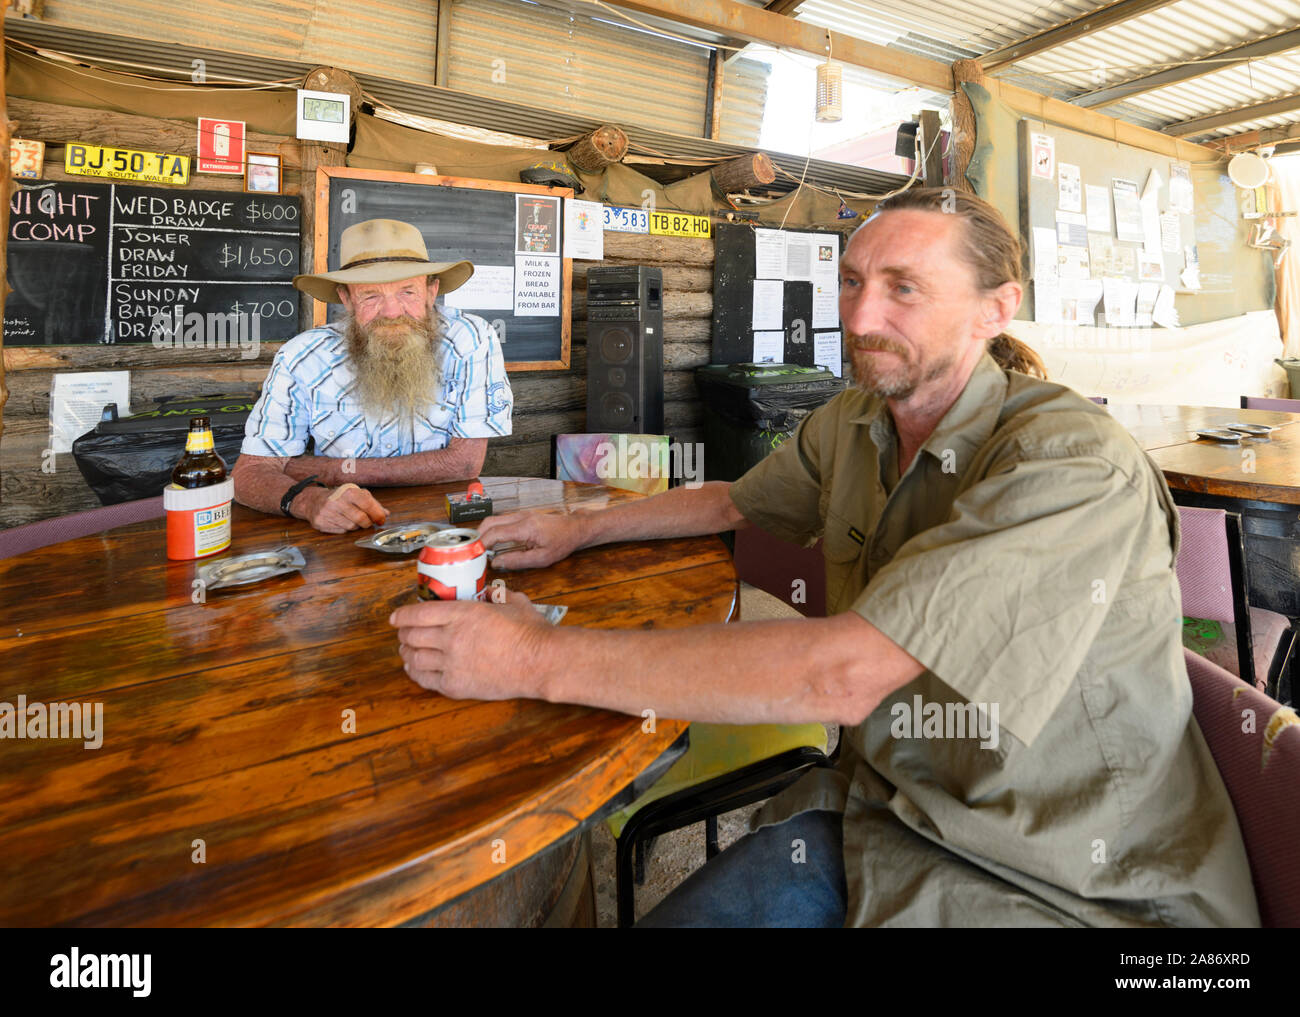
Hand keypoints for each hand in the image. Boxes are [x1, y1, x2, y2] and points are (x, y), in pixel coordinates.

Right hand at [299, 482, 388, 532]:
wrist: (313, 501)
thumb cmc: (339, 497)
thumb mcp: (356, 494)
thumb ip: (372, 503)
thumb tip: (385, 514)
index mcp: (347, 491)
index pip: (367, 504)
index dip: (377, 514)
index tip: (381, 520)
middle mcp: (336, 501)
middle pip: (360, 519)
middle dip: (367, 522)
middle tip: (368, 522)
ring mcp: (327, 512)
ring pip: (351, 527)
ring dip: (355, 526)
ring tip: (351, 519)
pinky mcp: (320, 522)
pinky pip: (340, 531)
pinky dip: (344, 529)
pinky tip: (341, 521)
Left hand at [390, 588, 550, 699]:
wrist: (541, 662)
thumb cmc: (531, 633)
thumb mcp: (513, 603)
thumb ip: (496, 596)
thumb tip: (490, 593)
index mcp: (463, 613)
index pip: (418, 613)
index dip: (402, 615)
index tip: (396, 618)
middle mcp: (452, 637)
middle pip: (412, 636)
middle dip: (403, 634)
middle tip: (404, 634)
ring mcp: (452, 663)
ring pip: (414, 658)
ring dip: (406, 653)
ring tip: (407, 651)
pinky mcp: (456, 685)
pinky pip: (425, 679)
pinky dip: (415, 673)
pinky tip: (415, 669)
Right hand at [478, 510, 581, 569]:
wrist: (573, 528)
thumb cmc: (561, 542)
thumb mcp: (542, 558)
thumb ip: (517, 561)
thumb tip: (496, 563)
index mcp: (525, 527)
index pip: (495, 533)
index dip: (481, 543)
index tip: (474, 554)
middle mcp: (520, 517)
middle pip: (489, 522)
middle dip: (477, 536)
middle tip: (471, 551)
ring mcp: (520, 514)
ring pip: (493, 520)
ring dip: (484, 533)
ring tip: (479, 549)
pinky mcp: (520, 516)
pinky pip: (501, 521)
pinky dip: (492, 530)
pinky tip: (491, 543)